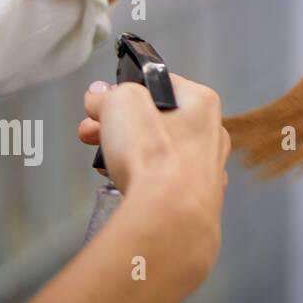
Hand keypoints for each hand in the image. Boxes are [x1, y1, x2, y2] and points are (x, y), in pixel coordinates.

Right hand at [78, 73, 230, 204]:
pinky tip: (123, 183)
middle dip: (118, 125)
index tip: (101, 103)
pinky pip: (162, 182)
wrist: (169, 217)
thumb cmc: (154, 156)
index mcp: (202, 103)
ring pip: (158, 152)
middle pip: (156, 121)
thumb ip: (110, 94)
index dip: (126, 92)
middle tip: (90, 132)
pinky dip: (141, 180)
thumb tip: (100, 95)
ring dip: (126, 152)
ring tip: (101, 161)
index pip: (159, 85)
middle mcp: (212, 134)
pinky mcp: (196, 199)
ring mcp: (207, 170)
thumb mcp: (122, 103)